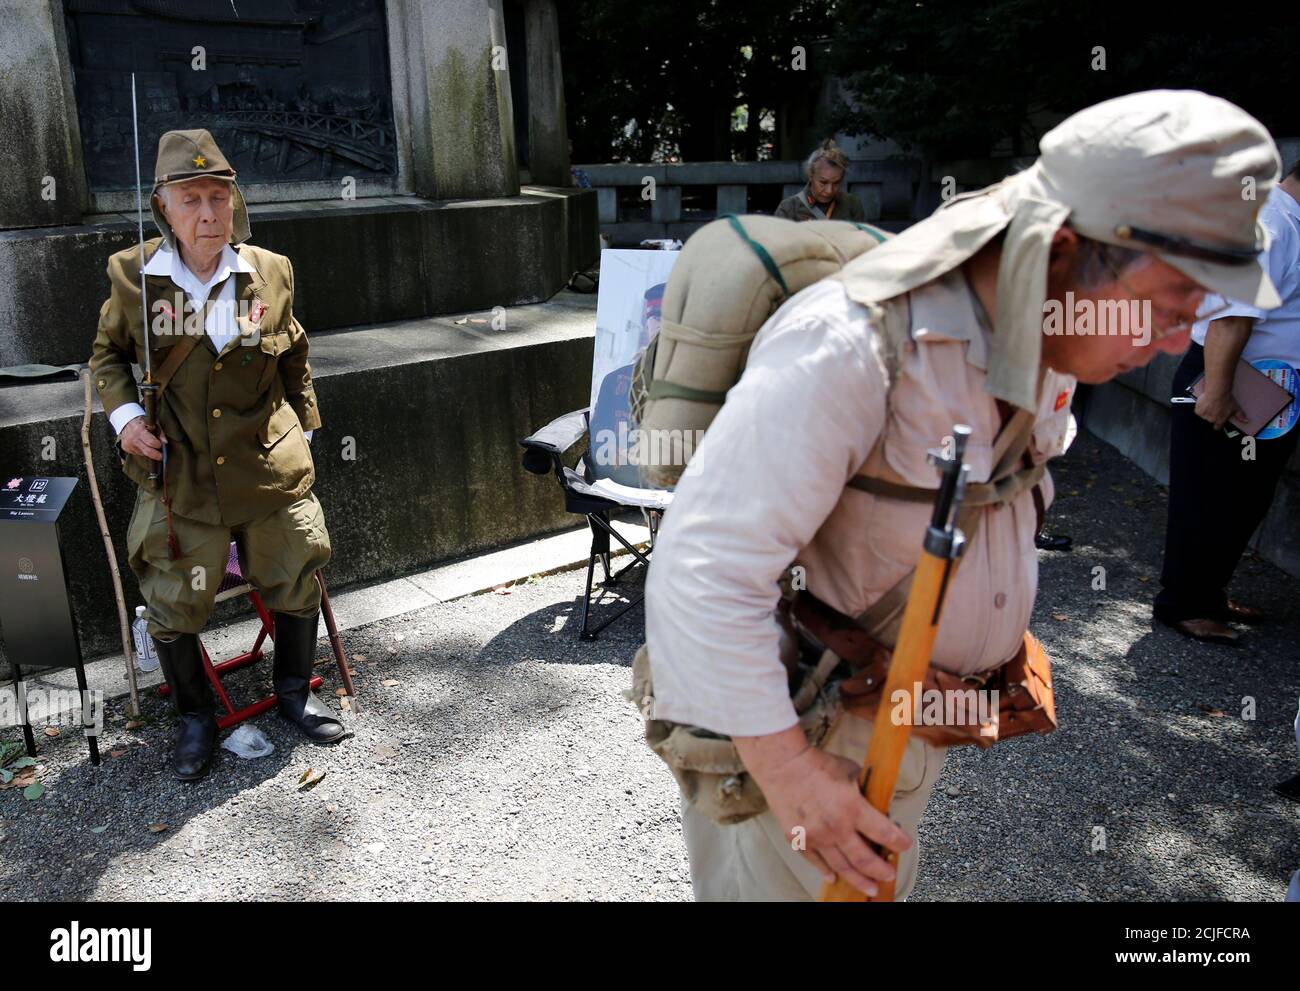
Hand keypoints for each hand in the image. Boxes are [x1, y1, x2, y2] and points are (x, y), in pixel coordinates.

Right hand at [120, 416, 165, 460]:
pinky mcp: (125, 448)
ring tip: (150, 445)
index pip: (151, 442)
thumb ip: (160, 432)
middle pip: (147, 451)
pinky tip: (142, 445)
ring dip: (149, 452)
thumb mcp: (152, 423)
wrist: (126, 422)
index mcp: (139, 430)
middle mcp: (132, 438)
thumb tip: (165, 442)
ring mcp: (128, 444)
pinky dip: (142, 451)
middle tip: (161, 456)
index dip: (158, 444)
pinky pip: (137, 453)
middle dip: (156, 455)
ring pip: (143, 453)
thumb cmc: (142, 422)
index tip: (161, 445)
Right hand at [734, 727, 910, 896]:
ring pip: (841, 867)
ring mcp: (815, 836)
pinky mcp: (798, 839)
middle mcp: (835, 827)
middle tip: (888, 876)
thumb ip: (865, 792)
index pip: (884, 833)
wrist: (782, 764)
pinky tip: (833, 878)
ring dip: (858, 880)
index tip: (905, 846)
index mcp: (852, 808)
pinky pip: (815, 861)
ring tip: (869, 889)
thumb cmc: (818, 764)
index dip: (899, 842)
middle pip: (864, 859)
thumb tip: (877, 807)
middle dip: (880, 871)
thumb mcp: (851, 771)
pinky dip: (825, 871)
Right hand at [1194, 389, 1243, 430]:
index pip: (1217, 427)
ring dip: (1206, 411)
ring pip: (1204, 416)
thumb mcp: (1236, 408)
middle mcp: (1211, 420)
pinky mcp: (1198, 411)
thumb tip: (1246, 421)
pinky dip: (1200, 408)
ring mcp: (1204, 416)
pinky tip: (1205, 403)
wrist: (1217, 392)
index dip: (1218, 424)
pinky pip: (1198, 411)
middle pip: (1210, 420)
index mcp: (1220, 420)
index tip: (1218, 419)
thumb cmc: (1226, 400)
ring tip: (1210, 404)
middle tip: (1215, 408)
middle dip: (1212, 415)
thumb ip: (1240, 416)